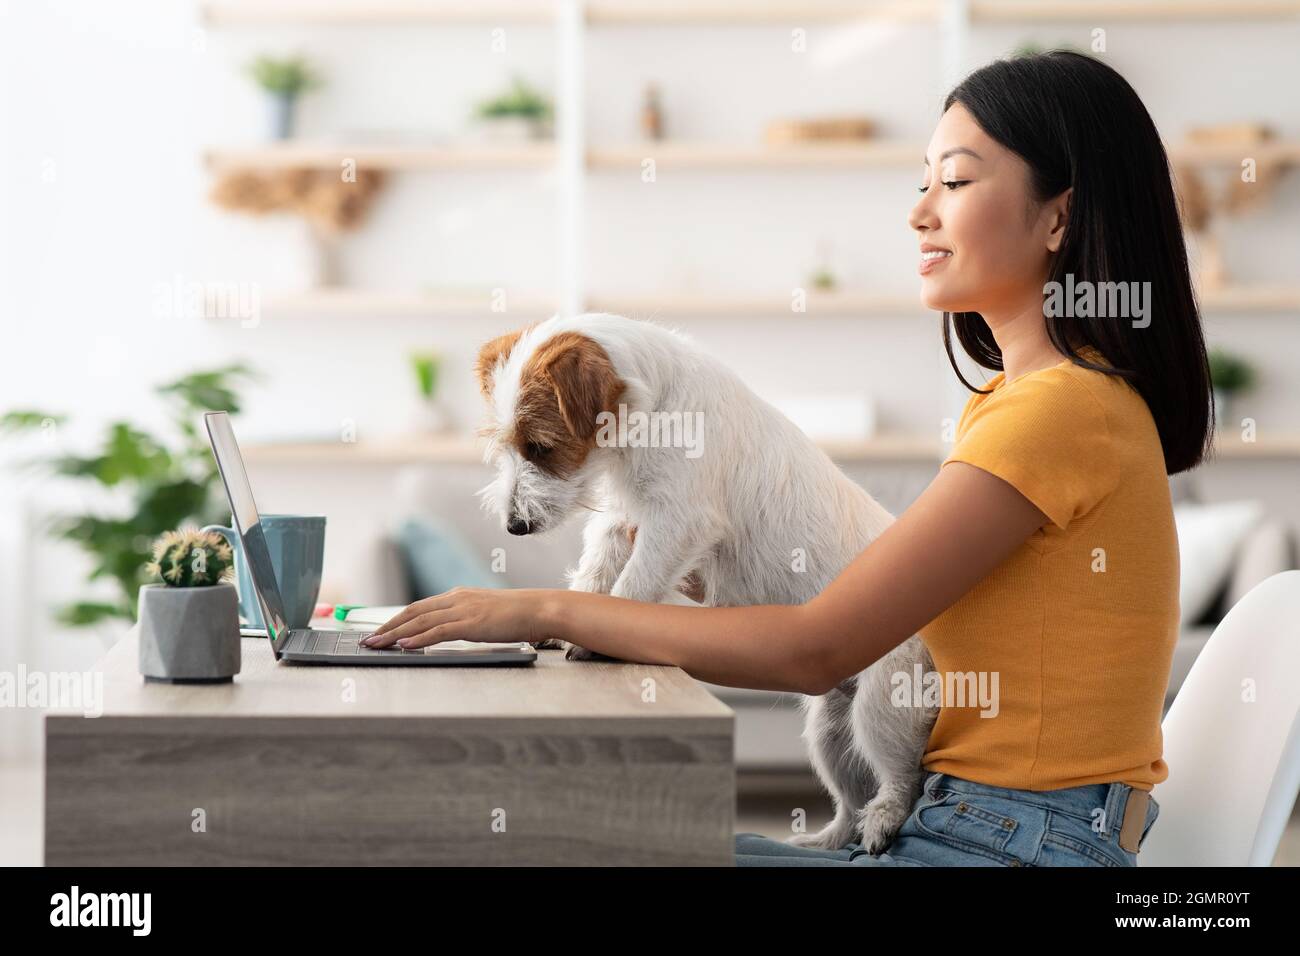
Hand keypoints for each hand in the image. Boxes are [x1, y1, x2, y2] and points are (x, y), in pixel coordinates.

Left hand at [362, 587, 559, 649]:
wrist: (540, 609)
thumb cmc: (518, 615)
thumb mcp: (486, 613)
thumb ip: (465, 619)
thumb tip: (448, 631)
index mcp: (459, 596)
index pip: (419, 607)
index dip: (396, 619)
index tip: (379, 631)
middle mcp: (456, 599)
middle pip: (412, 612)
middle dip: (387, 627)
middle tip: (368, 640)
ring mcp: (463, 609)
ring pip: (420, 621)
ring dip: (395, 634)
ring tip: (377, 645)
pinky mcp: (472, 623)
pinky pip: (438, 631)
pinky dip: (418, 638)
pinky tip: (404, 645)